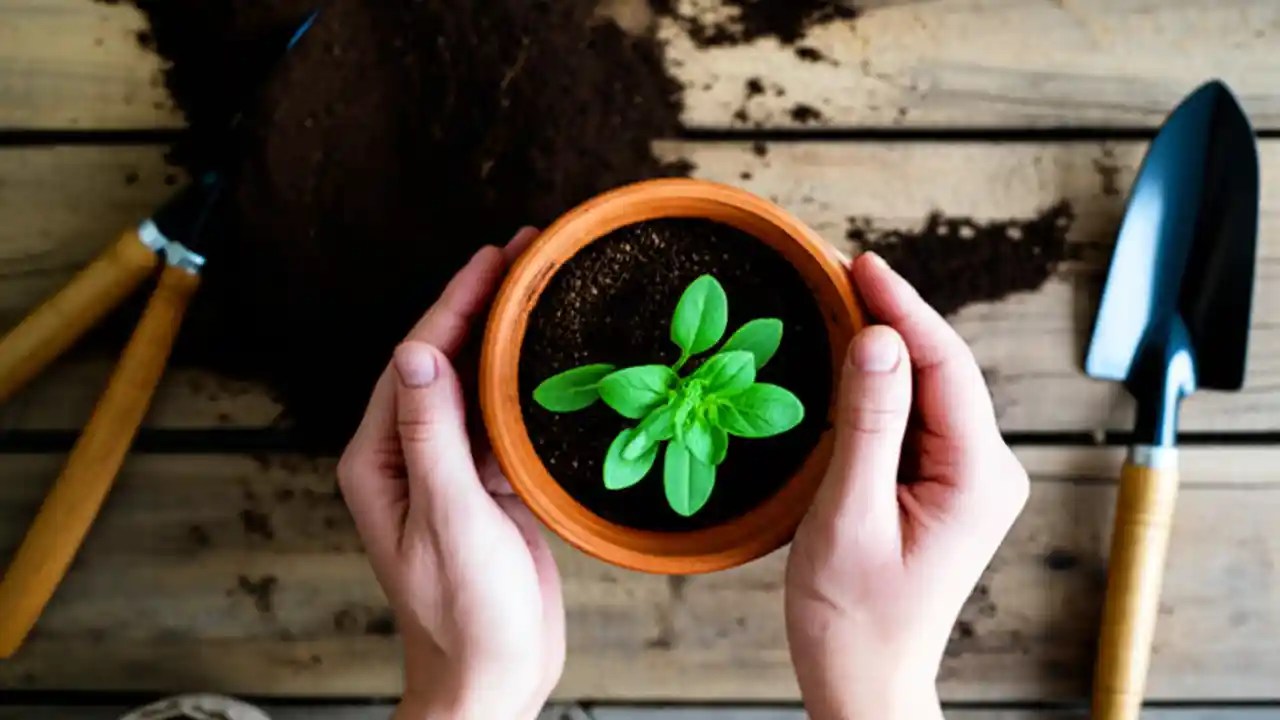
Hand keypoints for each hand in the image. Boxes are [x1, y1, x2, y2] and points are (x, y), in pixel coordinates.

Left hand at [338, 229, 563, 719]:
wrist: (494, 674)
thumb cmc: (464, 613)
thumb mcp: (447, 518)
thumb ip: (431, 434)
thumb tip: (416, 350)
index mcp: (382, 458)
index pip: (418, 359)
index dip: (455, 302)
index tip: (494, 257)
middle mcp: (408, 454)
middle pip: (445, 360)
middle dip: (482, 304)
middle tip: (528, 252)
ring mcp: (447, 468)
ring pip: (475, 384)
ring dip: (505, 336)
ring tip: (543, 286)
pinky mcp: (484, 485)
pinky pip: (501, 419)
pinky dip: (524, 383)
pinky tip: (550, 355)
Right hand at [785, 252, 1029, 719]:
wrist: (863, 680)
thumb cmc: (852, 617)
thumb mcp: (849, 517)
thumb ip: (868, 425)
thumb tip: (880, 339)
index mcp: (977, 476)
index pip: (945, 366)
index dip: (903, 307)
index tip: (857, 263)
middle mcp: (985, 469)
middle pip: (939, 369)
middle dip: (890, 315)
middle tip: (832, 268)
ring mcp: (965, 477)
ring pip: (924, 388)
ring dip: (882, 344)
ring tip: (833, 297)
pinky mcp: (939, 484)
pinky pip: (912, 416)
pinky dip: (877, 382)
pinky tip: (846, 356)